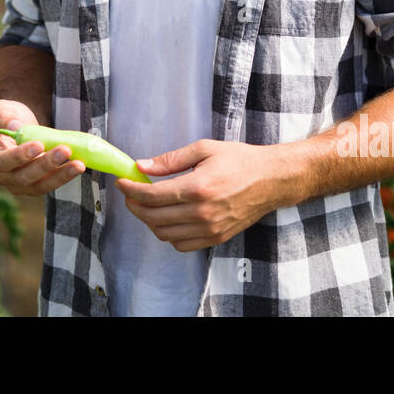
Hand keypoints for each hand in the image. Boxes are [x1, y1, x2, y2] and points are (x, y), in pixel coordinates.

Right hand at [0, 100, 84, 196]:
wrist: (21, 125)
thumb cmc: (9, 117)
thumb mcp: (1, 109)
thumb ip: (2, 115)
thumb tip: (14, 126)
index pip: (3, 161)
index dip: (20, 156)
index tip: (39, 145)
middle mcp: (4, 175)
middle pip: (24, 176)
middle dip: (46, 165)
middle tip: (65, 150)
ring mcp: (21, 183)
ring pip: (40, 185)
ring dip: (60, 175)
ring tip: (78, 164)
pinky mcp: (37, 184)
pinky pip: (51, 184)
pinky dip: (65, 176)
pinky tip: (78, 166)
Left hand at [117, 139, 281, 251]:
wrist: (271, 180)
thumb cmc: (239, 160)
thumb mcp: (204, 149)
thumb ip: (170, 160)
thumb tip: (142, 165)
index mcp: (198, 187)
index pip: (152, 195)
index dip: (131, 190)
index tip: (122, 182)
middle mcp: (202, 212)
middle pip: (153, 217)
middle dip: (135, 205)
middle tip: (130, 194)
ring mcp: (209, 228)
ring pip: (164, 234)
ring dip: (149, 221)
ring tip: (146, 205)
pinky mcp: (216, 238)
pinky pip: (181, 244)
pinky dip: (168, 234)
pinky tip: (167, 218)